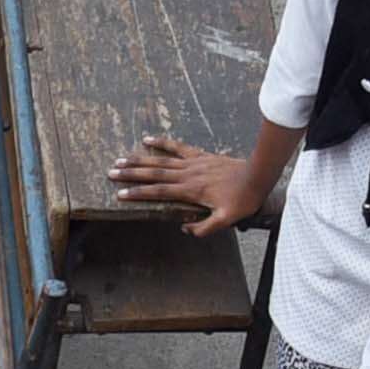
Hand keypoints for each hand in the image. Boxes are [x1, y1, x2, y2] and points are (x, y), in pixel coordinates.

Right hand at [111, 136, 262, 235]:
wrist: (258, 175)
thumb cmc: (242, 199)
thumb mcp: (225, 220)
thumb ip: (204, 228)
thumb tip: (184, 229)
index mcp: (191, 190)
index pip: (159, 192)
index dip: (139, 193)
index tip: (120, 194)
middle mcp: (188, 174)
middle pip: (154, 173)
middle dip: (131, 174)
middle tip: (111, 172)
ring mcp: (193, 163)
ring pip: (161, 161)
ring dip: (140, 160)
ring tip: (121, 159)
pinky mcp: (200, 156)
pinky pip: (177, 147)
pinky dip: (162, 143)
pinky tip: (148, 139)